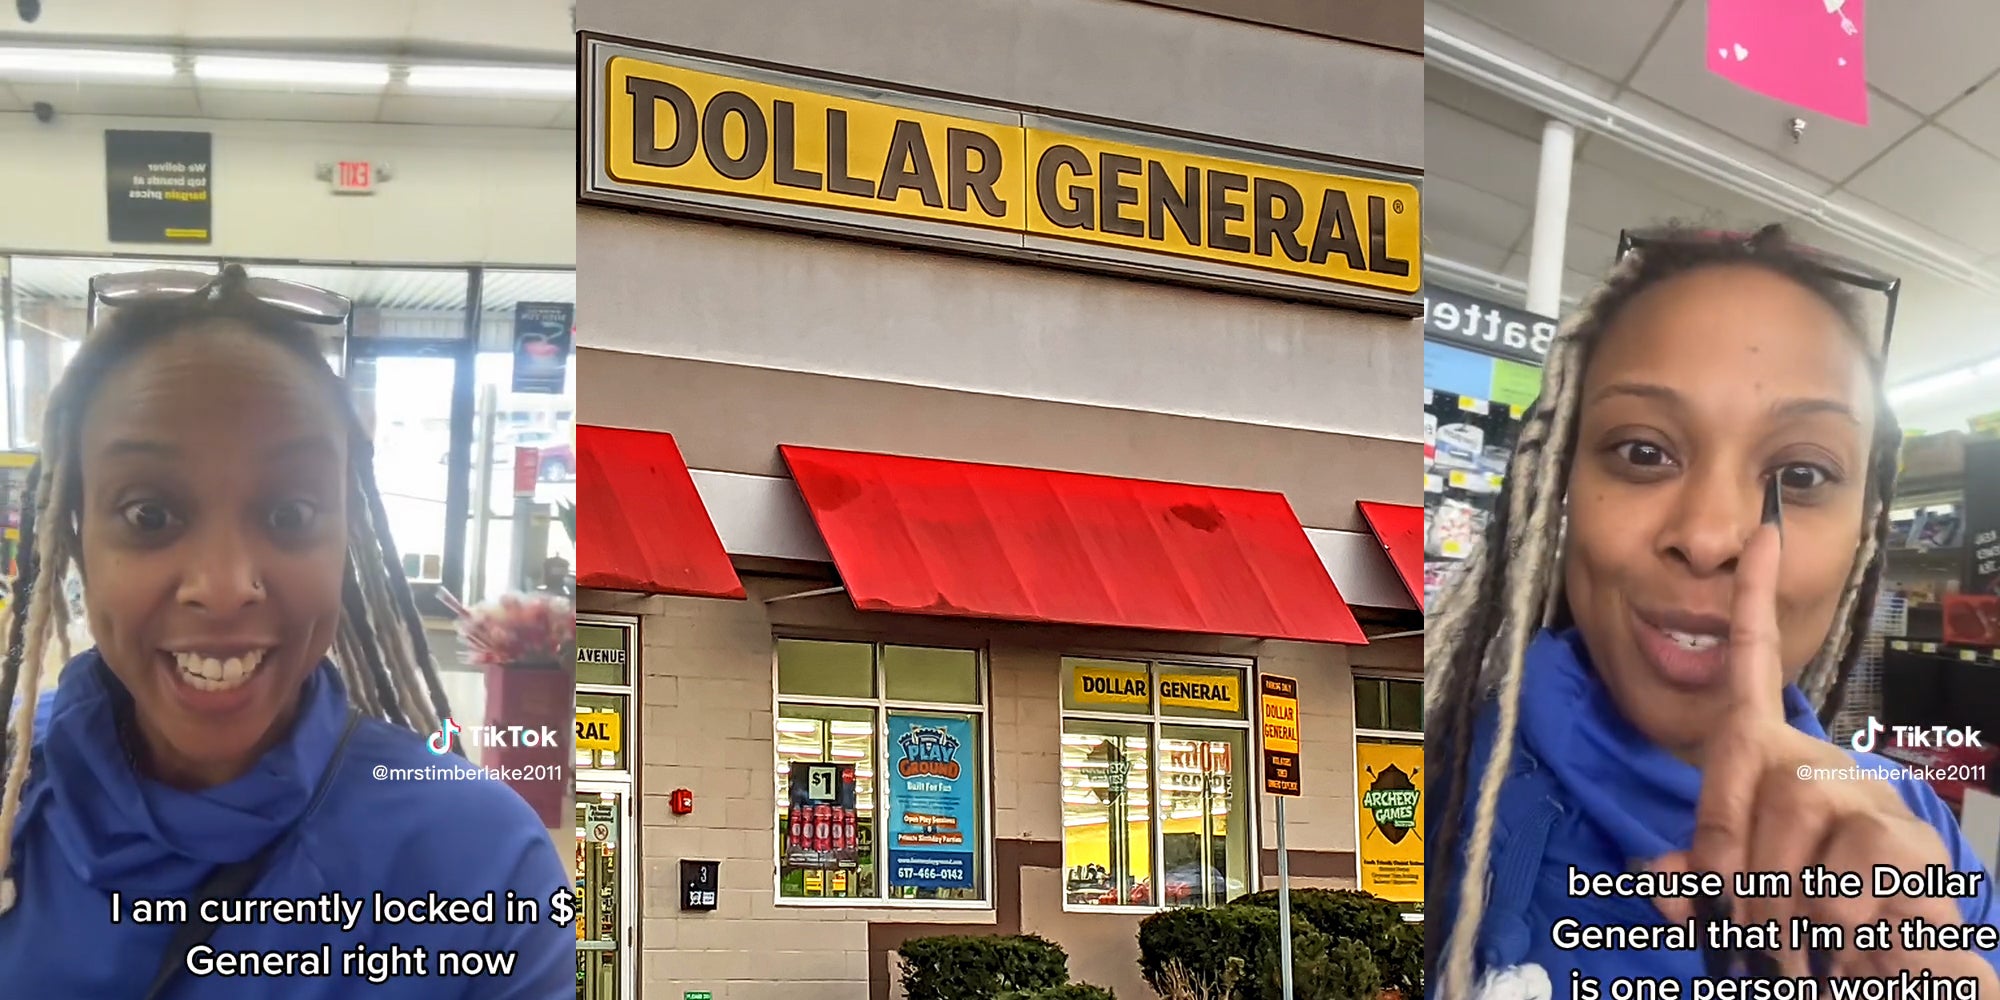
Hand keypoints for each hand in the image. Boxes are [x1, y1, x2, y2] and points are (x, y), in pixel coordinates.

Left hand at [1648, 522, 1998, 986]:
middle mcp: (1824, 765)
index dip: (1757, 602)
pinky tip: (1849, 938)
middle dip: (1731, 858)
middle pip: (1747, 770)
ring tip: (1796, 940)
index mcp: (1775, 762)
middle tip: (1748, 923)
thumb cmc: (1806, 923)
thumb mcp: (1736, 897)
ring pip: (1791, 824)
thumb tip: (1650, 879)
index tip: (1761, 537)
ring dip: (1779, 901)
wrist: (1898, 970)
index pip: (1756, 668)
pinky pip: (1845, 874)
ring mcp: (1871, 799)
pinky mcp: (1910, 845)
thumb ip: (1691, 879)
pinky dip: (1829, 921)